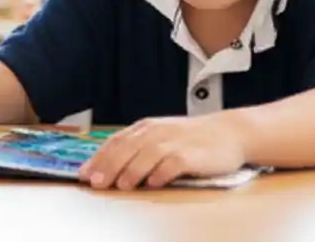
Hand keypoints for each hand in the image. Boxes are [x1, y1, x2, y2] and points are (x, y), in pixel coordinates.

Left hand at [78, 114, 246, 190]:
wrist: (230, 132)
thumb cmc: (192, 138)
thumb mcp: (161, 137)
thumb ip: (137, 148)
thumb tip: (107, 167)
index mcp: (147, 128)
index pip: (116, 141)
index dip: (98, 158)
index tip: (84, 174)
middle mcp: (158, 132)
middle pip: (128, 148)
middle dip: (109, 165)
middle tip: (96, 182)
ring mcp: (176, 141)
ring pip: (148, 154)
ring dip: (132, 170)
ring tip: (121, 185)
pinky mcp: (193, 154)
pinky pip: (174, 163)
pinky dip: (162, 173)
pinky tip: (153, 183)